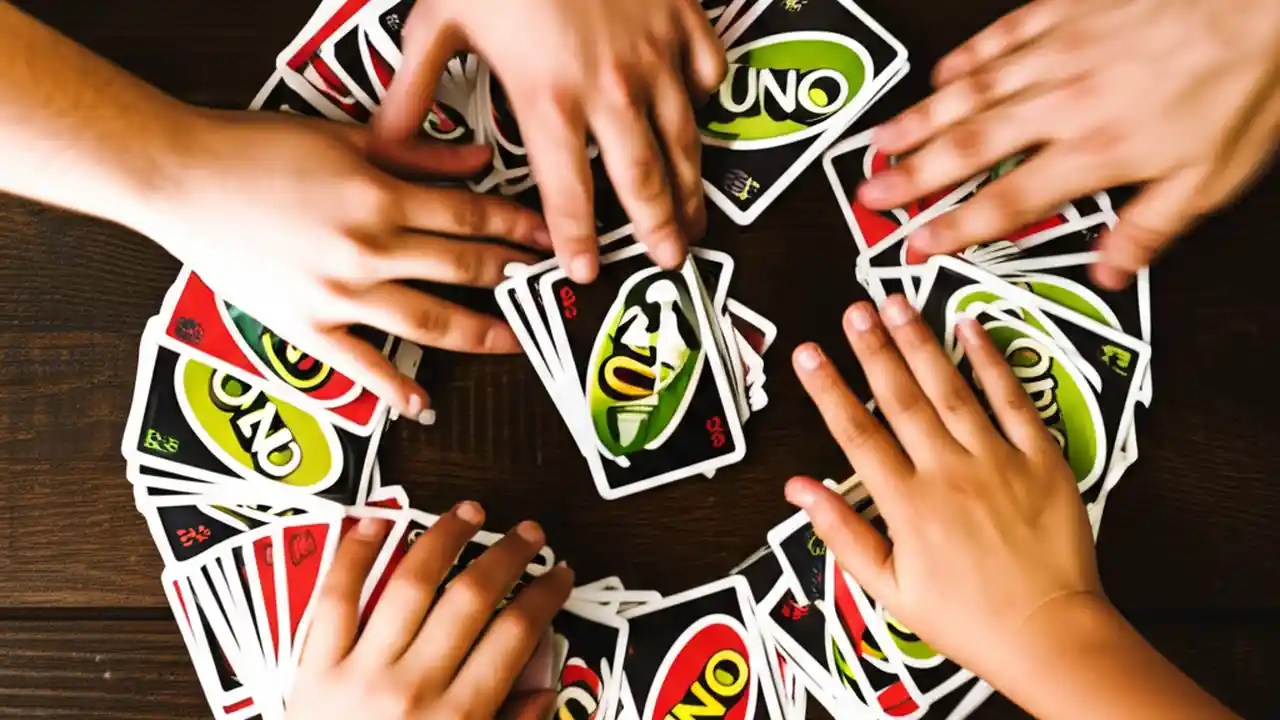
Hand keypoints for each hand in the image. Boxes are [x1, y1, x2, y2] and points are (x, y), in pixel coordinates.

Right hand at [142, 110, 552, 421]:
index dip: (518, 229)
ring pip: (430, 321)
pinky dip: (394, 390)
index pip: (471, 217)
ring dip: (482, 334)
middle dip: (513, 278)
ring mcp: (339, 294)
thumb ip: (420, 156)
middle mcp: (368, 249)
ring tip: (515, 341)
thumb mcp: (346, 138)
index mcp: (381, 196)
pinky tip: (423, 405)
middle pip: (464, 269)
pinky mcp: (305, 327)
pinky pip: (360, 367)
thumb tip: (481, 161)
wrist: (178, 177)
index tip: (548, 240)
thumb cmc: (254, 149)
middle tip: (547, 288)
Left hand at [287, 504, 573, 719]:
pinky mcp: (313, 671)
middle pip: (472, 599)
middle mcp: (414, 689)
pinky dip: (355, 554)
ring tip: (470, 513)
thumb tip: (543, 689)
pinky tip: (378, 521)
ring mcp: (360, 674)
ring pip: (412, 584)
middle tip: (528, 533)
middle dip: (508, 556)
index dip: (544, 595)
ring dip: (445, 538)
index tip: (558, 575)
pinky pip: (335, 599)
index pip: (516, 635)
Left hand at [376, 0, 727, 281]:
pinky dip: (705, 98)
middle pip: (645, 181)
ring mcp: (655, 54)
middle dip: (660, 230)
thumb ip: (410, 95)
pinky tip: (696, 111)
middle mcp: (611, 90)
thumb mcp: (437, 20)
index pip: (568, 196)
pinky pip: (708, 72)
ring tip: (696, 215)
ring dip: (692, 185)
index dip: (578, 242)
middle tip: (673, 262)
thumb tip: (384, 150)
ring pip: (685, 139)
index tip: (586, 272)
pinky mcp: (682, 17)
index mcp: (548, 99)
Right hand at [784, 296, 1100, 679]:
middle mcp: (948, 473)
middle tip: (854, 309)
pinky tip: (971, 328)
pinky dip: (991, 361)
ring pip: (950, 388)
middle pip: (900, 398)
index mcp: (908, 506)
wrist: (1050, 635)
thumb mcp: (890, 589)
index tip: (809, 354)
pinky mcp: (1040, 459)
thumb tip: (800, 490)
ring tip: (897, 304)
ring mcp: (996, 461)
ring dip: (920, 342)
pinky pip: (1012, 399)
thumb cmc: (970, 620)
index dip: (828, 389)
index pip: (856, 434)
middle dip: (872, 349)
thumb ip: (843, 533)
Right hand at [858, 0, 1279, 289]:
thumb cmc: (1247, 79)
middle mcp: (1066, 101)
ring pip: (972, 91)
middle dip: (912, 176)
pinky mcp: (1067, 9)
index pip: (1007, 201)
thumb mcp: (1213, 176)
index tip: (918, 245)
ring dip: (919, 121)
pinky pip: (1001, 36)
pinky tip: (941, 75)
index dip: (955, 228)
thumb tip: (1110, 270)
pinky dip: (966, 59)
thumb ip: (1151, 227)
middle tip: (870, 196)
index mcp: (1098, 149)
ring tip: (878, 143)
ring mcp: (1060, 50)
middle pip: (969, 145)